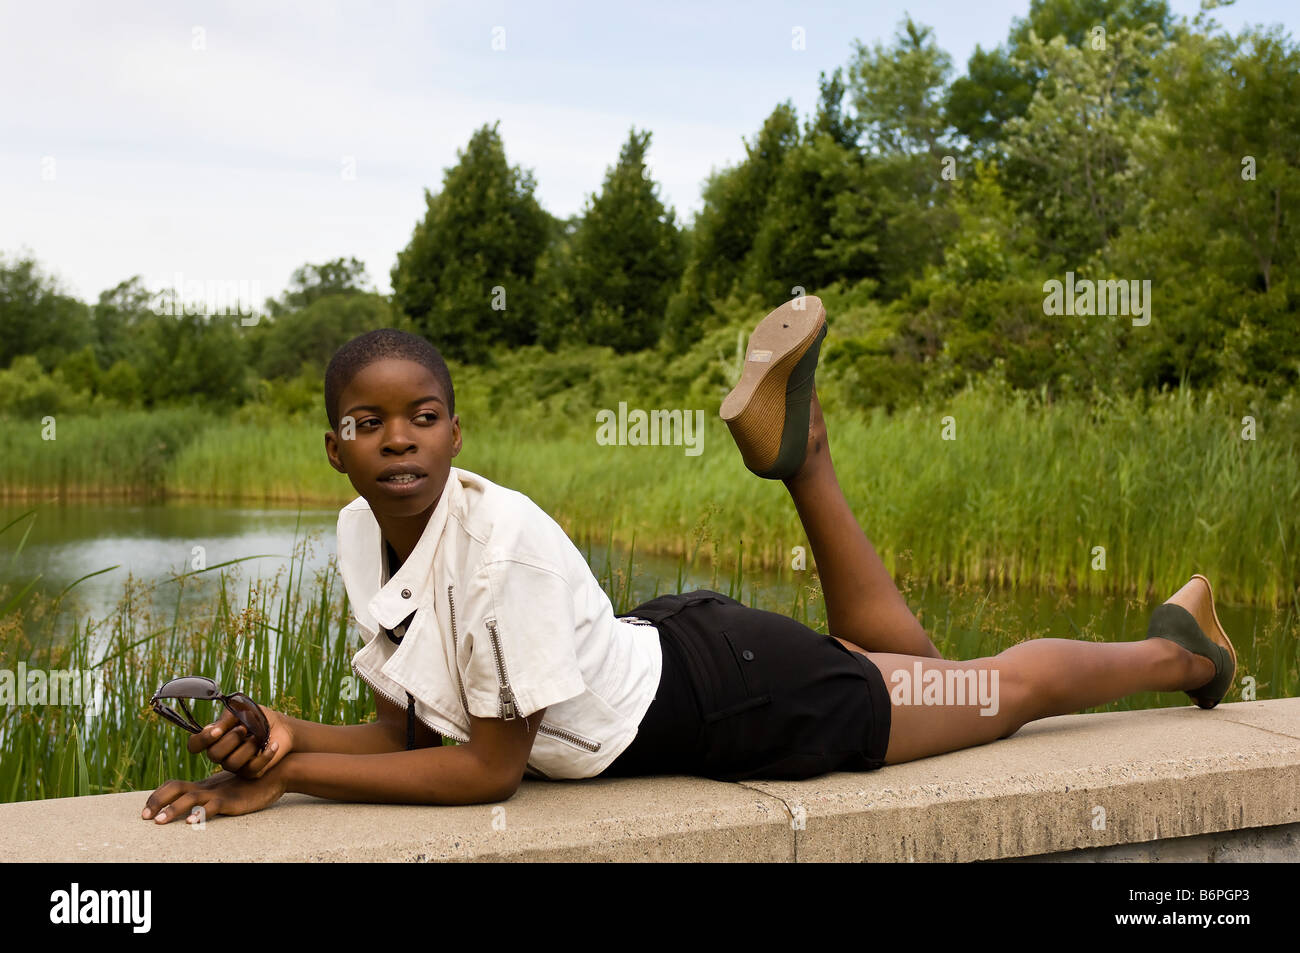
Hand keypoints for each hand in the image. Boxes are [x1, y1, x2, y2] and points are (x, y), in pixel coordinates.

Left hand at [141, 767, 286, 824]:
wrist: (275, 774)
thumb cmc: (250, 785)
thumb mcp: (225, 790)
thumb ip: (209, 796)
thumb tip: (192, 807)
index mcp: (203, 785)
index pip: (172, 785)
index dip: (157, 796)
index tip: (145, 812)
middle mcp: (207, 787)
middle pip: (175, 788)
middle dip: (156, 802)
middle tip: (145, 817)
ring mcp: (218, 793)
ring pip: (189, 798)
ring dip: (172, 809)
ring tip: (160, 821)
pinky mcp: (231, 801)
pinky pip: (213, 807)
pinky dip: (201, 813)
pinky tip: (193, 822)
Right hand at [188, 705, 293, 778]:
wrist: (281, 727)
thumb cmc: (258, 717)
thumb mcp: (242, 711)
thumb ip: (227, 719)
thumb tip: (215, 730)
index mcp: (214, 737)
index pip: (194, 745)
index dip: (201, 740)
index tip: (217, 731)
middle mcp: (221, 753)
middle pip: (214, 754)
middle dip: (231, 739)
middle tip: (245, 728)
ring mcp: (234, 765)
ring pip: (231, 763)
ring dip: (248, 746)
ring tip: (259, 736)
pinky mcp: (250, 772)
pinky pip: (251, 769)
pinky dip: (266, 755)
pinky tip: (273, 745)